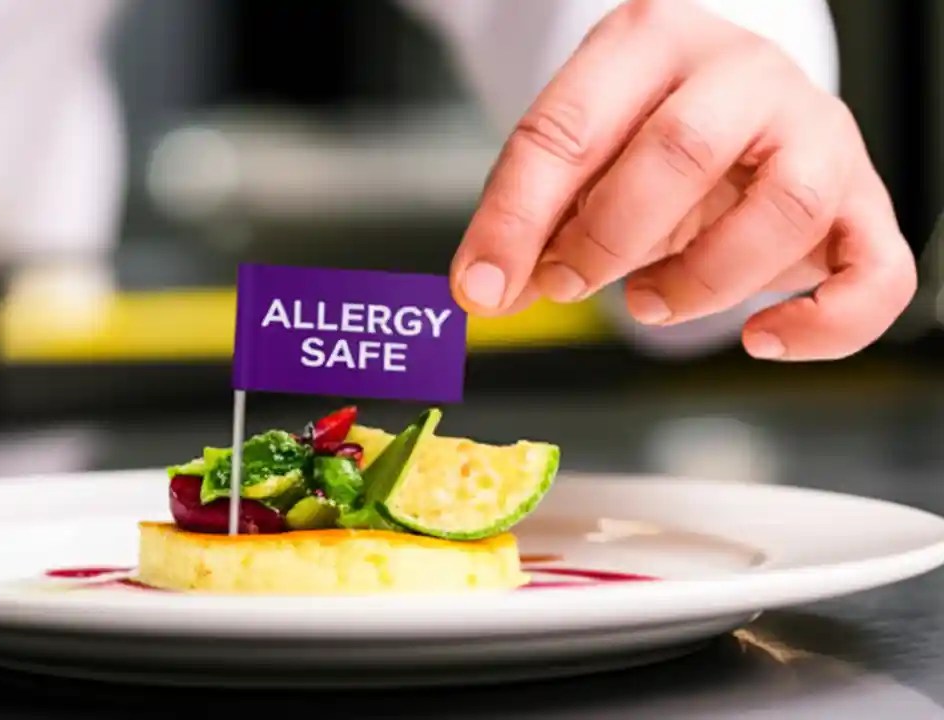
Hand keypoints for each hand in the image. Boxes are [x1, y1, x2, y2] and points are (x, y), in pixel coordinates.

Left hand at [451, 0, 916, 360]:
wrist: (739, 119)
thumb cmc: (645, 140)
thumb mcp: (578, 161)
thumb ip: (532, 218)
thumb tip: (486, 290)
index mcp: (651, 41)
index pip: (571, 125)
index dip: (515, 216)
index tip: (480, 286)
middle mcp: (745, 73)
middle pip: (681, 150)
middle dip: (607, 238)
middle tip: (565, 284)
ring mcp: (817, 133)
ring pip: (786, 207)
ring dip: (703, 280)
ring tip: (646, 303)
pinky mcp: (864, 203)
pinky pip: (877, 272)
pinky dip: (823, 324)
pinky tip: (761, 339)